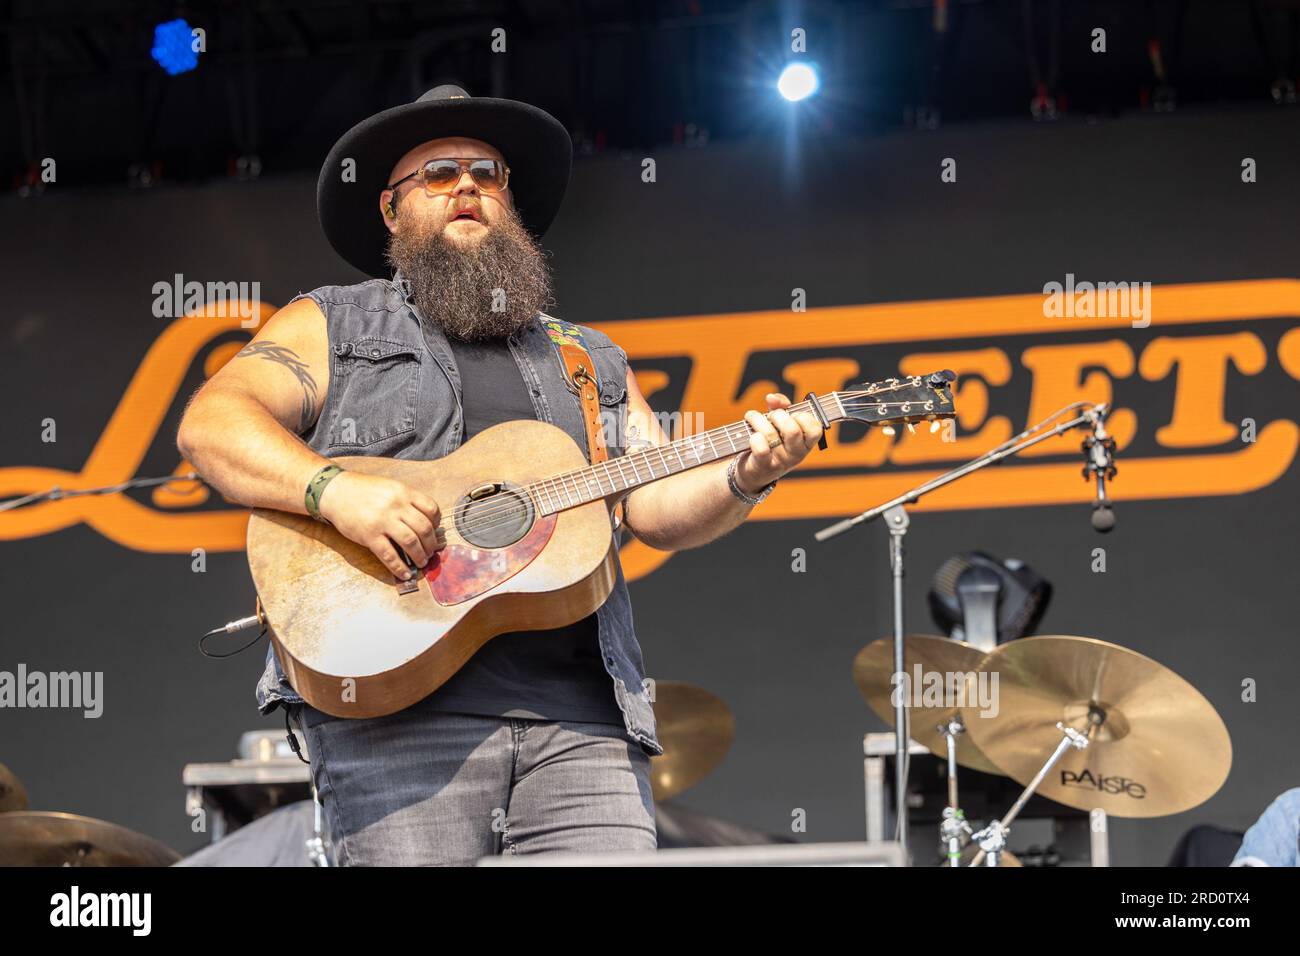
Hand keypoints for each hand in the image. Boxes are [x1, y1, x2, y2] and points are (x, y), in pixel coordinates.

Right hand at [316, 471, 443, 579]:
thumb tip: (423, 519)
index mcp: (403, 492)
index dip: (436, 523)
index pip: (431, 508)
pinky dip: (400, 567)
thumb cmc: (363, 490)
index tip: (435, 530)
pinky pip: (389, 555)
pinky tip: (405, 574)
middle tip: (431, 551)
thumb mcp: (389, 487)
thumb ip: (406, 500)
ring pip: (411, 542)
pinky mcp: (369, 536)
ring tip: (422, 562)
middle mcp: (396, 506)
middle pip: (424, 528)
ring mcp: (382, 522)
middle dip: (431, 543)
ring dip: (420, 555)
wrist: (335, 492)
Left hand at [736, 393, 822, 493]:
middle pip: (792, 429)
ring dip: (757, 420)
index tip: (792, 414)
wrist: (755, 470)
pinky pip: (761, 449)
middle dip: (777, 415)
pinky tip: (752, 434)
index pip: (815, 429)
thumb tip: (772, 398)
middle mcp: (797, 454)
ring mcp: (781, 461)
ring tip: (753, 418)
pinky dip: (754, 437)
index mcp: (806, 443)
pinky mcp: (764, 466)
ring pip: (770, 434)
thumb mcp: (780, 423)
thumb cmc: (771, 441)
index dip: (803, 416)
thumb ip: (781, 406)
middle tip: (771, 417)